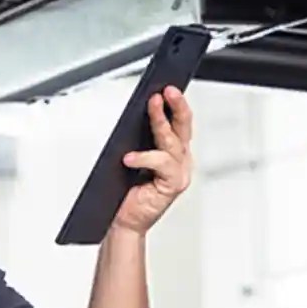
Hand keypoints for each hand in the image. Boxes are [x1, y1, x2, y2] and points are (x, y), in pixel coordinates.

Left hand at [113, 85, 193, 235]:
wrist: (123, 221)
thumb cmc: (127, 191)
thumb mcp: (133, 158)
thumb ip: (140, 139)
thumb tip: (135, 115)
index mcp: (172, 152)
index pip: (177, 121)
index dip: (175, 103)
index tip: (166, 86)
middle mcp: (179, 160)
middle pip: (183, 126)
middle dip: (177, 105)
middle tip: (168, 90)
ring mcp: (178, 173)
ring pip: (172, 141)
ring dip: (161, 121)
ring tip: (152, 106)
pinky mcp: (172, 185)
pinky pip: (162, 164)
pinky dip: (145, 158)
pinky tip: (129, 157)